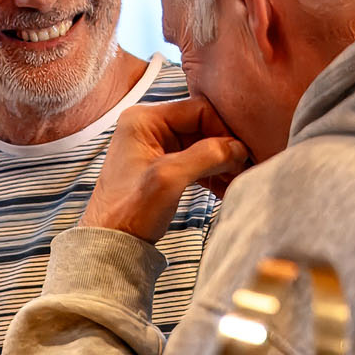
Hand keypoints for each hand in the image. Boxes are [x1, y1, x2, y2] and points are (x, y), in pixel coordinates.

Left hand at [80, 98, 249, 242]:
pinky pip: (196, 162)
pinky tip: (226, 189)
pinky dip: (212, 174)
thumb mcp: (169, 179)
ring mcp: (154, 147)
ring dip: (222, 164)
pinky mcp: (161, 166)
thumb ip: (205, 156)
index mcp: (143, 120)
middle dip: (225, 150)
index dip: (224, 132)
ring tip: (237, 182)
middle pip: (204, 127)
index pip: (199, 110)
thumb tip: (238, 148)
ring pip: (203, 146)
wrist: (110, 244)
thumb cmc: (127, 212)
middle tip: (244, 170)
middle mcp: (147, 127)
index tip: (240, 155)